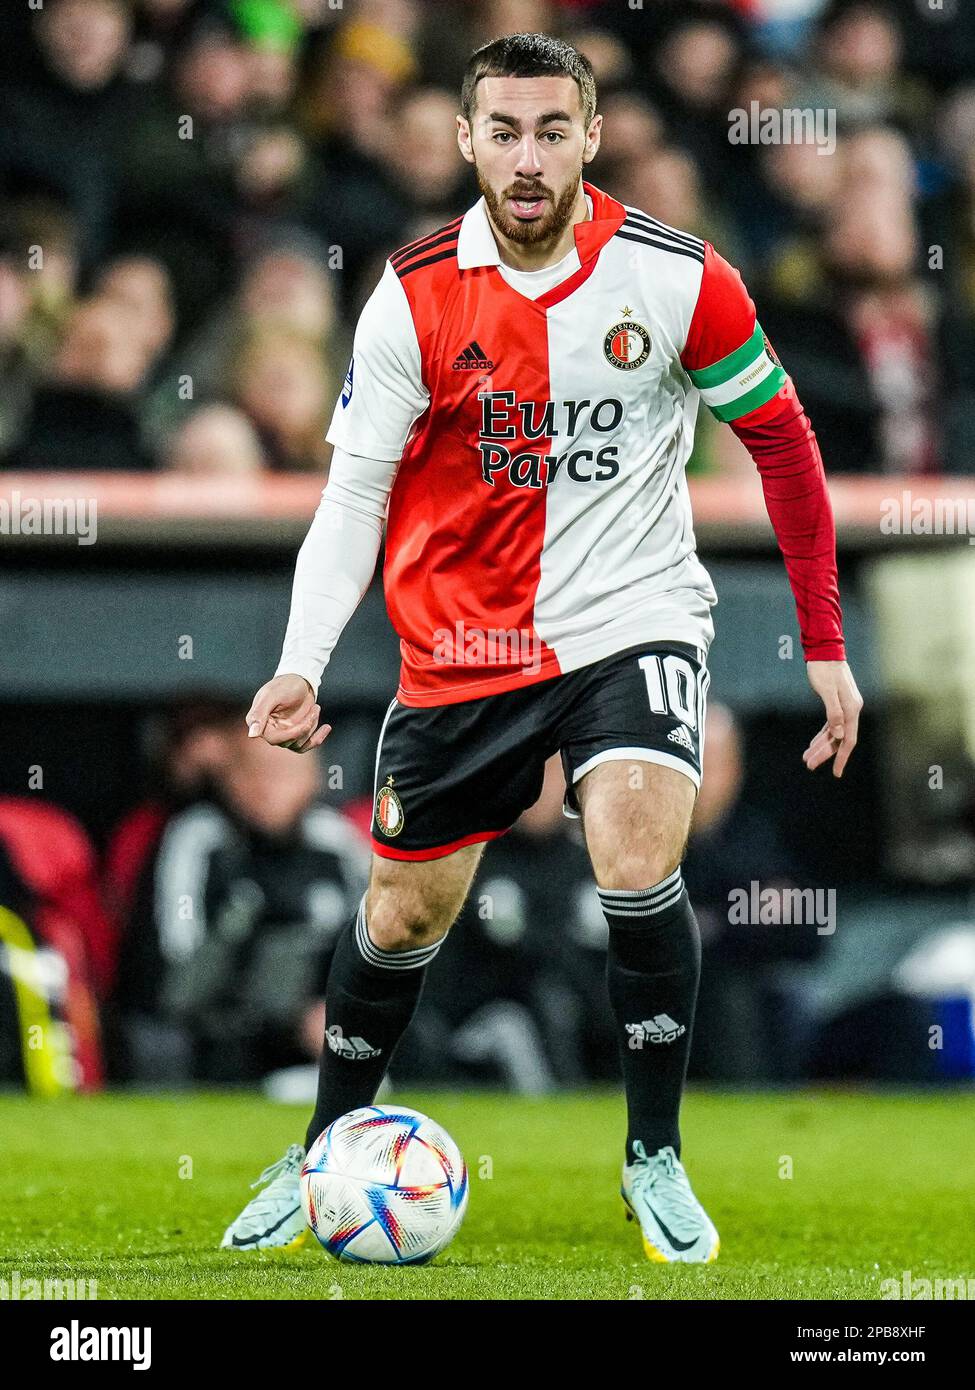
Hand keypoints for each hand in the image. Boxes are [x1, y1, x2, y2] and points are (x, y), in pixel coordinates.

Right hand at [245, 673, 331, 752]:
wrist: (299, 680)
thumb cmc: (283, 684)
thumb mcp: (271, 696)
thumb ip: (259, 714)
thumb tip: (252, 735)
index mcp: (259, 722)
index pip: (273, 738)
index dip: (290, 734)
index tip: (306, 724)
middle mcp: (269, 731)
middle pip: (289, 741)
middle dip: (305, 726)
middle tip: (315, 708)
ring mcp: (284, 734)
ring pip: (300, 743)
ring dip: (312, 726)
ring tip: (316, 708)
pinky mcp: (297, 734)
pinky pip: (306, 744)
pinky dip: (318, 738)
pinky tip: (326, 727)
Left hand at [803, 660, 862, 777]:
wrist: (825, 650)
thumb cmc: (823, 669)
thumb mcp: (826, 691)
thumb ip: (833, 713)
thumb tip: (838, 735)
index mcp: (851, 709)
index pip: (847, 740)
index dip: (842, 758)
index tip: (836, 774)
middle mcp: (851, 710)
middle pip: (839, 739)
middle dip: (824, 753)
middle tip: (808, 765)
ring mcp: (845, 707)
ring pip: (834, 733)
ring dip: (821, 746)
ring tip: (807, 758)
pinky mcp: (837, 704)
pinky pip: (831, 725)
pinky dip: (822, 735)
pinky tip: (813, 743)